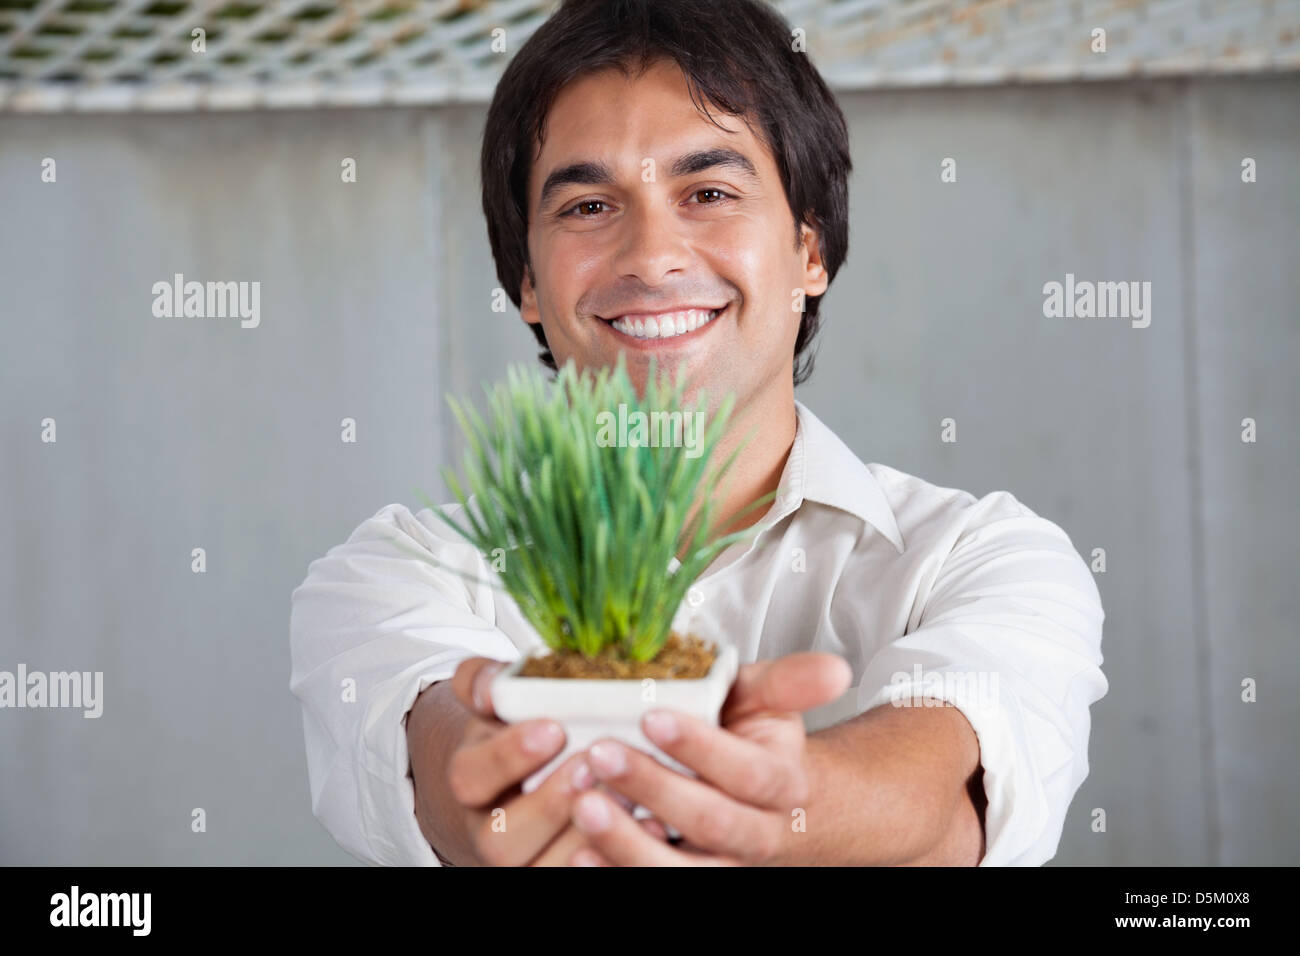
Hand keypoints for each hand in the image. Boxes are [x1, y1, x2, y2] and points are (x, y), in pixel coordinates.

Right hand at [407, 657, 669, 865]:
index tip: (554, 728)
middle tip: (590, 765)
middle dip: (547, 804)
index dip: (508, 756)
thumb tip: (490, 687)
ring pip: (538, 867)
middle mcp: (490, 829)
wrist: (527, 773)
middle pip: (499, 838)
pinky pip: (584, 874)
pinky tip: (655, 827)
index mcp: (472, 780)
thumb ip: (483, 681)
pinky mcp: (557, 868)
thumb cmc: (518, 727)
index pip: (470, 776)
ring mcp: (523, 859)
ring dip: (583, 835)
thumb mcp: (496, 698)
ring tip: (625, 795)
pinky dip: (614, 857)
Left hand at [566, 652, 851, 864]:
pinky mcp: (689, 878)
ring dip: (629, 843)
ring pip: (684, 871)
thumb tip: (837, 670)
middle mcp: (756, 834)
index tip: (653, 716)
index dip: (702, 748)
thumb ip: (792, 681)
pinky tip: (581, 856)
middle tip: (602, 753)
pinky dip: (617, 873)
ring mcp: (722, 865)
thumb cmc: (755, 740)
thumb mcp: (770, 700)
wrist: (767, 800)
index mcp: (782, 784)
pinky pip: (657, 887)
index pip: (748, 772)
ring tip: (585, 806)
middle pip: (712, 822)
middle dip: (654, 788)